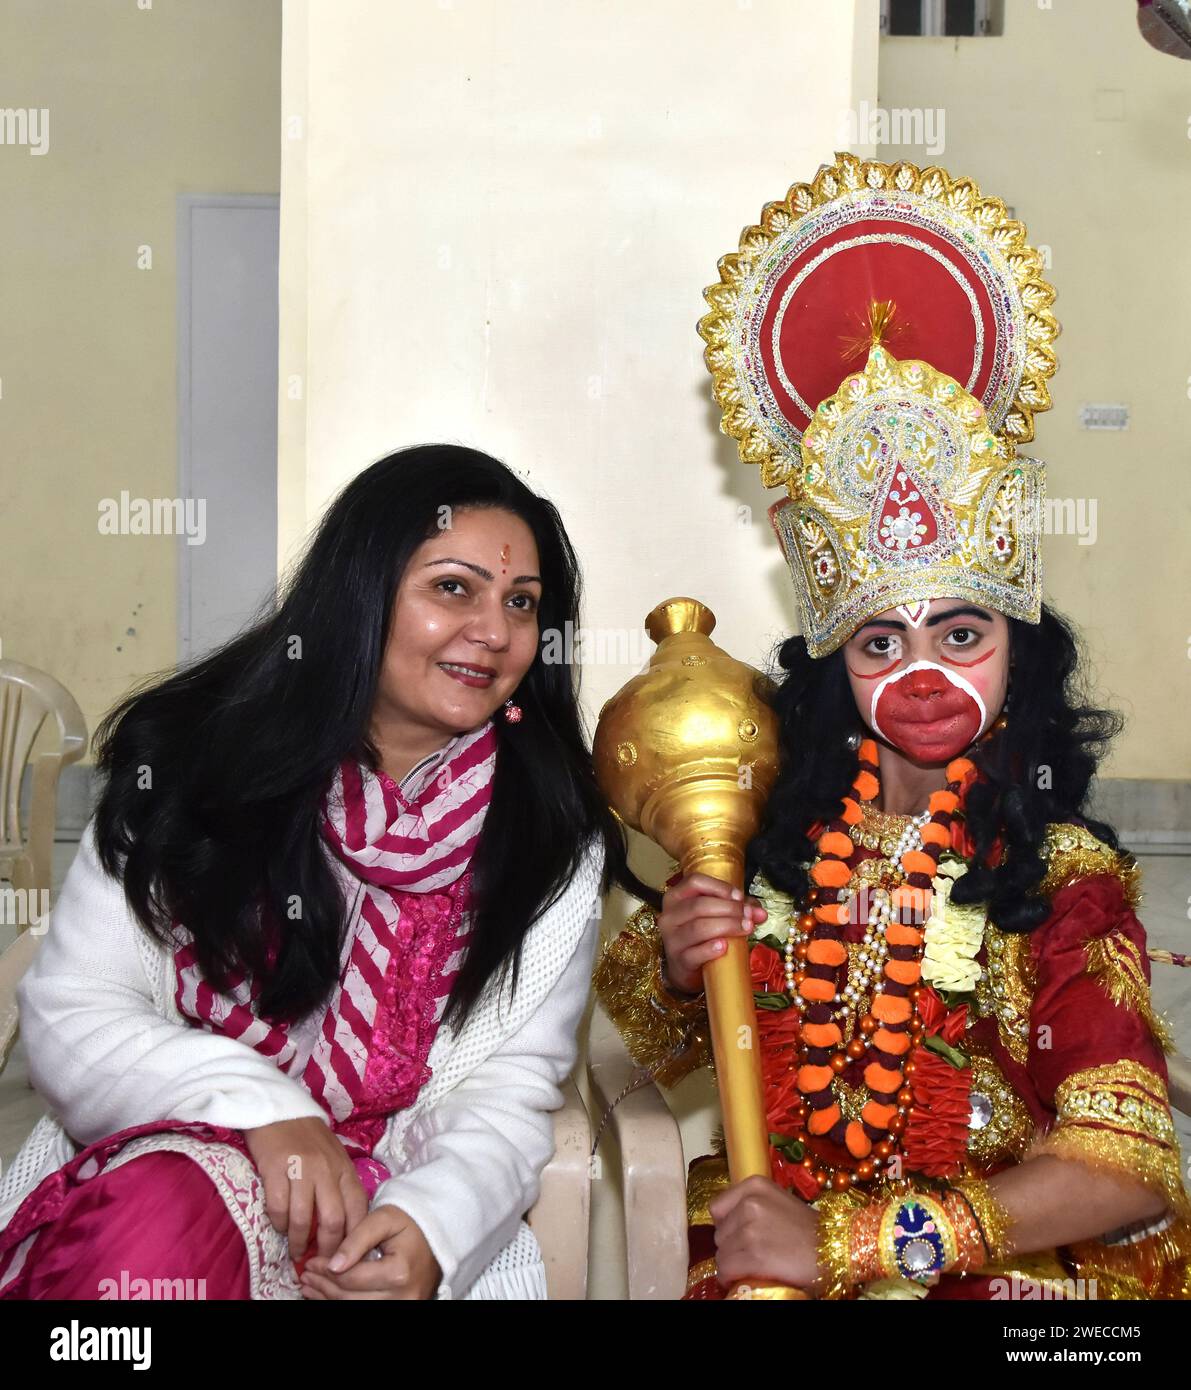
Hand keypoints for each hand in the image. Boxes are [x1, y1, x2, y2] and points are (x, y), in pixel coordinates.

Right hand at [243, 1117, 368, 1262]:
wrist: (278, 1109)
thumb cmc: (308, 1137)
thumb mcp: (333, 1157)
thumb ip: (339, 1186)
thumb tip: (343, 1226)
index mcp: (344, 1168)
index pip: (358, 1209)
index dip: (353, 1238)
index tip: (345, 1254)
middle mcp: (327, 1169)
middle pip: (333, 1220)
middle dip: (326, 1248)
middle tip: (319, 1261)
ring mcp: (301, 1168)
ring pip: (303, 1219)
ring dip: (298, 1242)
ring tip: (296, 1251)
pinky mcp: (276, 1168)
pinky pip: (278, 1207)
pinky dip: (279, 1224)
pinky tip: (279, 1226)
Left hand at [299, 1204, 441, 1299]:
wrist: (438, 1234)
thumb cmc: (411, 1222)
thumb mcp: (384, 1218)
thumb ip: (357, 1239)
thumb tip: (332, 1265)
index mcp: (400, 1272)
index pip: (352, 1278)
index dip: (326, 1272)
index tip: (311, 1262)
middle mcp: (404, 1296)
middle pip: (350, 1299)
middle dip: (323, 1288)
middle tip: (306, 1275)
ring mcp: (405, 1306)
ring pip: (355, 1309)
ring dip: (329, 1300)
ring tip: (311, 1287)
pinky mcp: (402, 1309)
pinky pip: (366, 1310)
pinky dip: (343, 1303)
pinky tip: (328, 1296)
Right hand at [657, 873, 767, 994]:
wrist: (685, 967)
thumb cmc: (700, 935)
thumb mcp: (715, 915)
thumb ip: (737, 908)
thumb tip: (760, 913)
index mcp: (676, 897)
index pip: (695, 882)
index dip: (719, 887)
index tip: (739, 897)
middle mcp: (670, 916)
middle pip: (699, 905)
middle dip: (729, 909)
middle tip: (749, 916)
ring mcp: (672, 939)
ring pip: (699, 927)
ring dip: (727, 926)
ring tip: (746, 928)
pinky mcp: (679, 961)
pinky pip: (695, 953)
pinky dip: (711, 949)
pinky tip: (724, 946)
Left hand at [709, 1175, 824, 1292]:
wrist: (835, 1248)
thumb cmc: (809, 1230)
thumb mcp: (778, 1201)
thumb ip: (752, 1205)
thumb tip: (724, 1226)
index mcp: (754, 1185)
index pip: (717, 1208)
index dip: (726, 1226)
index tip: (738, 1236)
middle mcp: (750, 1203)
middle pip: (719, 1233)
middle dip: (731, 1246)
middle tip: (752, 1255)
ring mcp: (751, 1229)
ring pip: (721, 1254)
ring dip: (732, 1264)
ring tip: (753, 1267)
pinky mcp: (754, 1255)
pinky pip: (726, 1269)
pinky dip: (730, 1277)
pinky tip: (744, 1278)